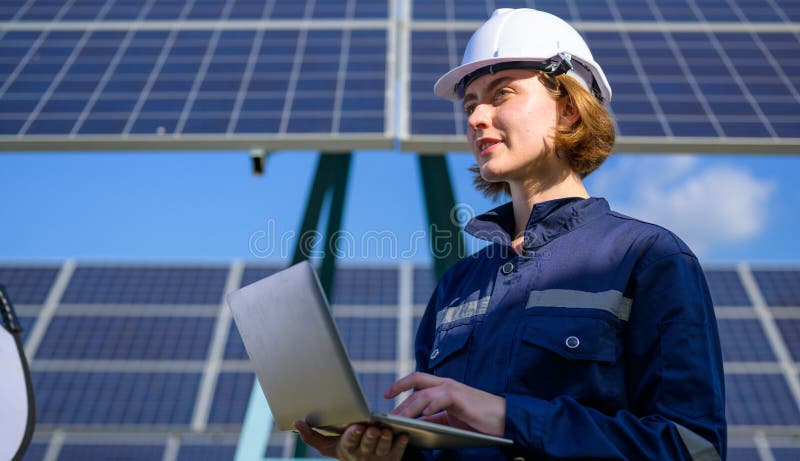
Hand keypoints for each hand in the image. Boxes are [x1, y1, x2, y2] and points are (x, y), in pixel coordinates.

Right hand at [294, 420, 407, 459]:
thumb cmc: (343, 448)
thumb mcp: (326, 445)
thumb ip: (311, 435)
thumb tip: (296, 422)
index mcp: (346, 449)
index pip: (349, 442)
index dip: (353, 435)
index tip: (357, 426)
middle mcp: (361, 455)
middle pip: (367, 445)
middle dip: (370, 437)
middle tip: (374, 428)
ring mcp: (377, 457)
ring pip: (383, 449)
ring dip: (385, 440)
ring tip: (387, 431)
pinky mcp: (391, 458)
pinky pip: (398, 452)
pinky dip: (400, 445)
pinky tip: (403, 436)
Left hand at [385, 372, 505, 436]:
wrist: (503, 419)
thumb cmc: (478, 418)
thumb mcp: (450, 418)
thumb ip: (434, 418)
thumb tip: (415, 423)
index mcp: (443, 387)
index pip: (416, 380)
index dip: (400, 385)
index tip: (386, 395)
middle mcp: (445, 384)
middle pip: (416, 383)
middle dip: (398, 395)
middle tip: (387, 411)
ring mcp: (453, 390)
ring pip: (424, 394)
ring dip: (409, 406)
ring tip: (399, 417)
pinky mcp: (461, 398)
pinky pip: (442, 398)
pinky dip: (431, 406)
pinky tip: (424, 414)